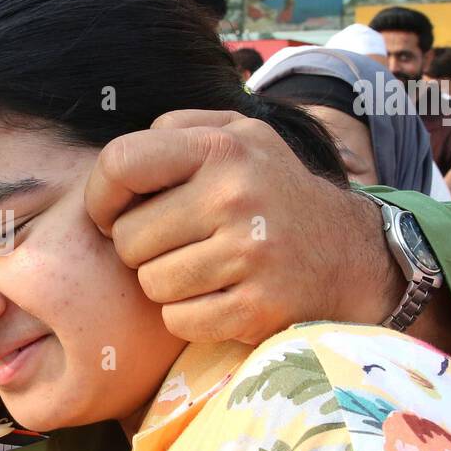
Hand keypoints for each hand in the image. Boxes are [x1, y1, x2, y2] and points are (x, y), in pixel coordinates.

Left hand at [84, 109, 400, 344]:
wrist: (349, 254)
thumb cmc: (271, 191)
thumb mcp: (238, 137)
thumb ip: (177, 130)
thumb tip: (117, 163)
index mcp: (222, 147)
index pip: (120, 163)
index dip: (100, 196)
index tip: (111, 215)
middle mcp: (235, 195)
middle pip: (127, 237)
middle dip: (140, 248)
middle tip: (179, 245)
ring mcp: (249, 254)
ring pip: (150, 284)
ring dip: (166, 284)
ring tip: (203, 269)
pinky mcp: (257, 307)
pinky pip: (178, 320)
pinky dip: (188, 317)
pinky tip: (218, 298)